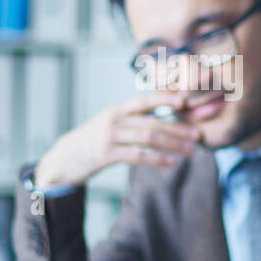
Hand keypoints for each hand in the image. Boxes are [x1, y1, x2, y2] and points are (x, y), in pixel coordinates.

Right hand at [34, 89, 199, 187]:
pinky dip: (157, 159)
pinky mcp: (105, 154)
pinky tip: (171, 162)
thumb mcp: (108, 125)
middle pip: (151, 121)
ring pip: (147, 138)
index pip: (144, 100)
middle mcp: (113, 120)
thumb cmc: (91, 142)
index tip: (185, 100)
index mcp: (115, 110)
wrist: (63, 159)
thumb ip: (130, 121)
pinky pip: (137, 156)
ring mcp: (108, 136)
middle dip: (177, 128)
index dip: (165, 98)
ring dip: (172, 144)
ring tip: (190, 150)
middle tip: (196, 134)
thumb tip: (161, 121)